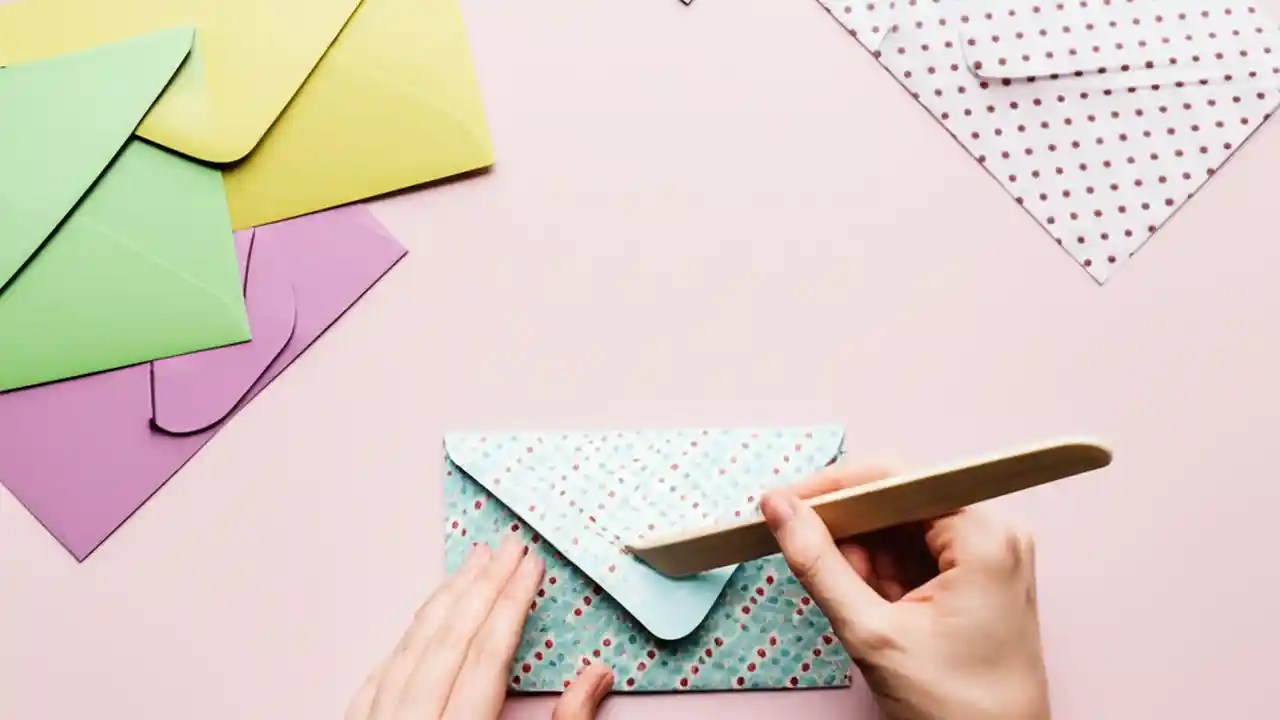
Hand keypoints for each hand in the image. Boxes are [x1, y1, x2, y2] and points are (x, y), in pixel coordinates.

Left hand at [346, 536, 613, 719]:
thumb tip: (597, 675)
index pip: (489, 654)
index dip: (513, 604)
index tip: (532, 566)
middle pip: (450, 640)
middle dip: (484, 586)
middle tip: (508, 546)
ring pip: (410, 649)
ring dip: (445, 600)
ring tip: (472, 564)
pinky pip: (379, 675)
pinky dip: (408, 640)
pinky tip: (425, 617)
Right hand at [760, 464, 1050, 719]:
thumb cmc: (957, 709)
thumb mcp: (872, 633)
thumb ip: (819, 564)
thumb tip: (780, 509)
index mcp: (984, 539)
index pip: (898, 479)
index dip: (837, 487)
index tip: (788, 500)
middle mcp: (994, 536)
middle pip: (899, 501)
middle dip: (849, 527)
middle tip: (803, 547)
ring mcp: (987, 557)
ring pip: (902, 528)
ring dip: (864, 554)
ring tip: (851, 596)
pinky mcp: (976, 579)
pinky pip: (915, 554)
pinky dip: (882, 573)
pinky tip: (870, 602)